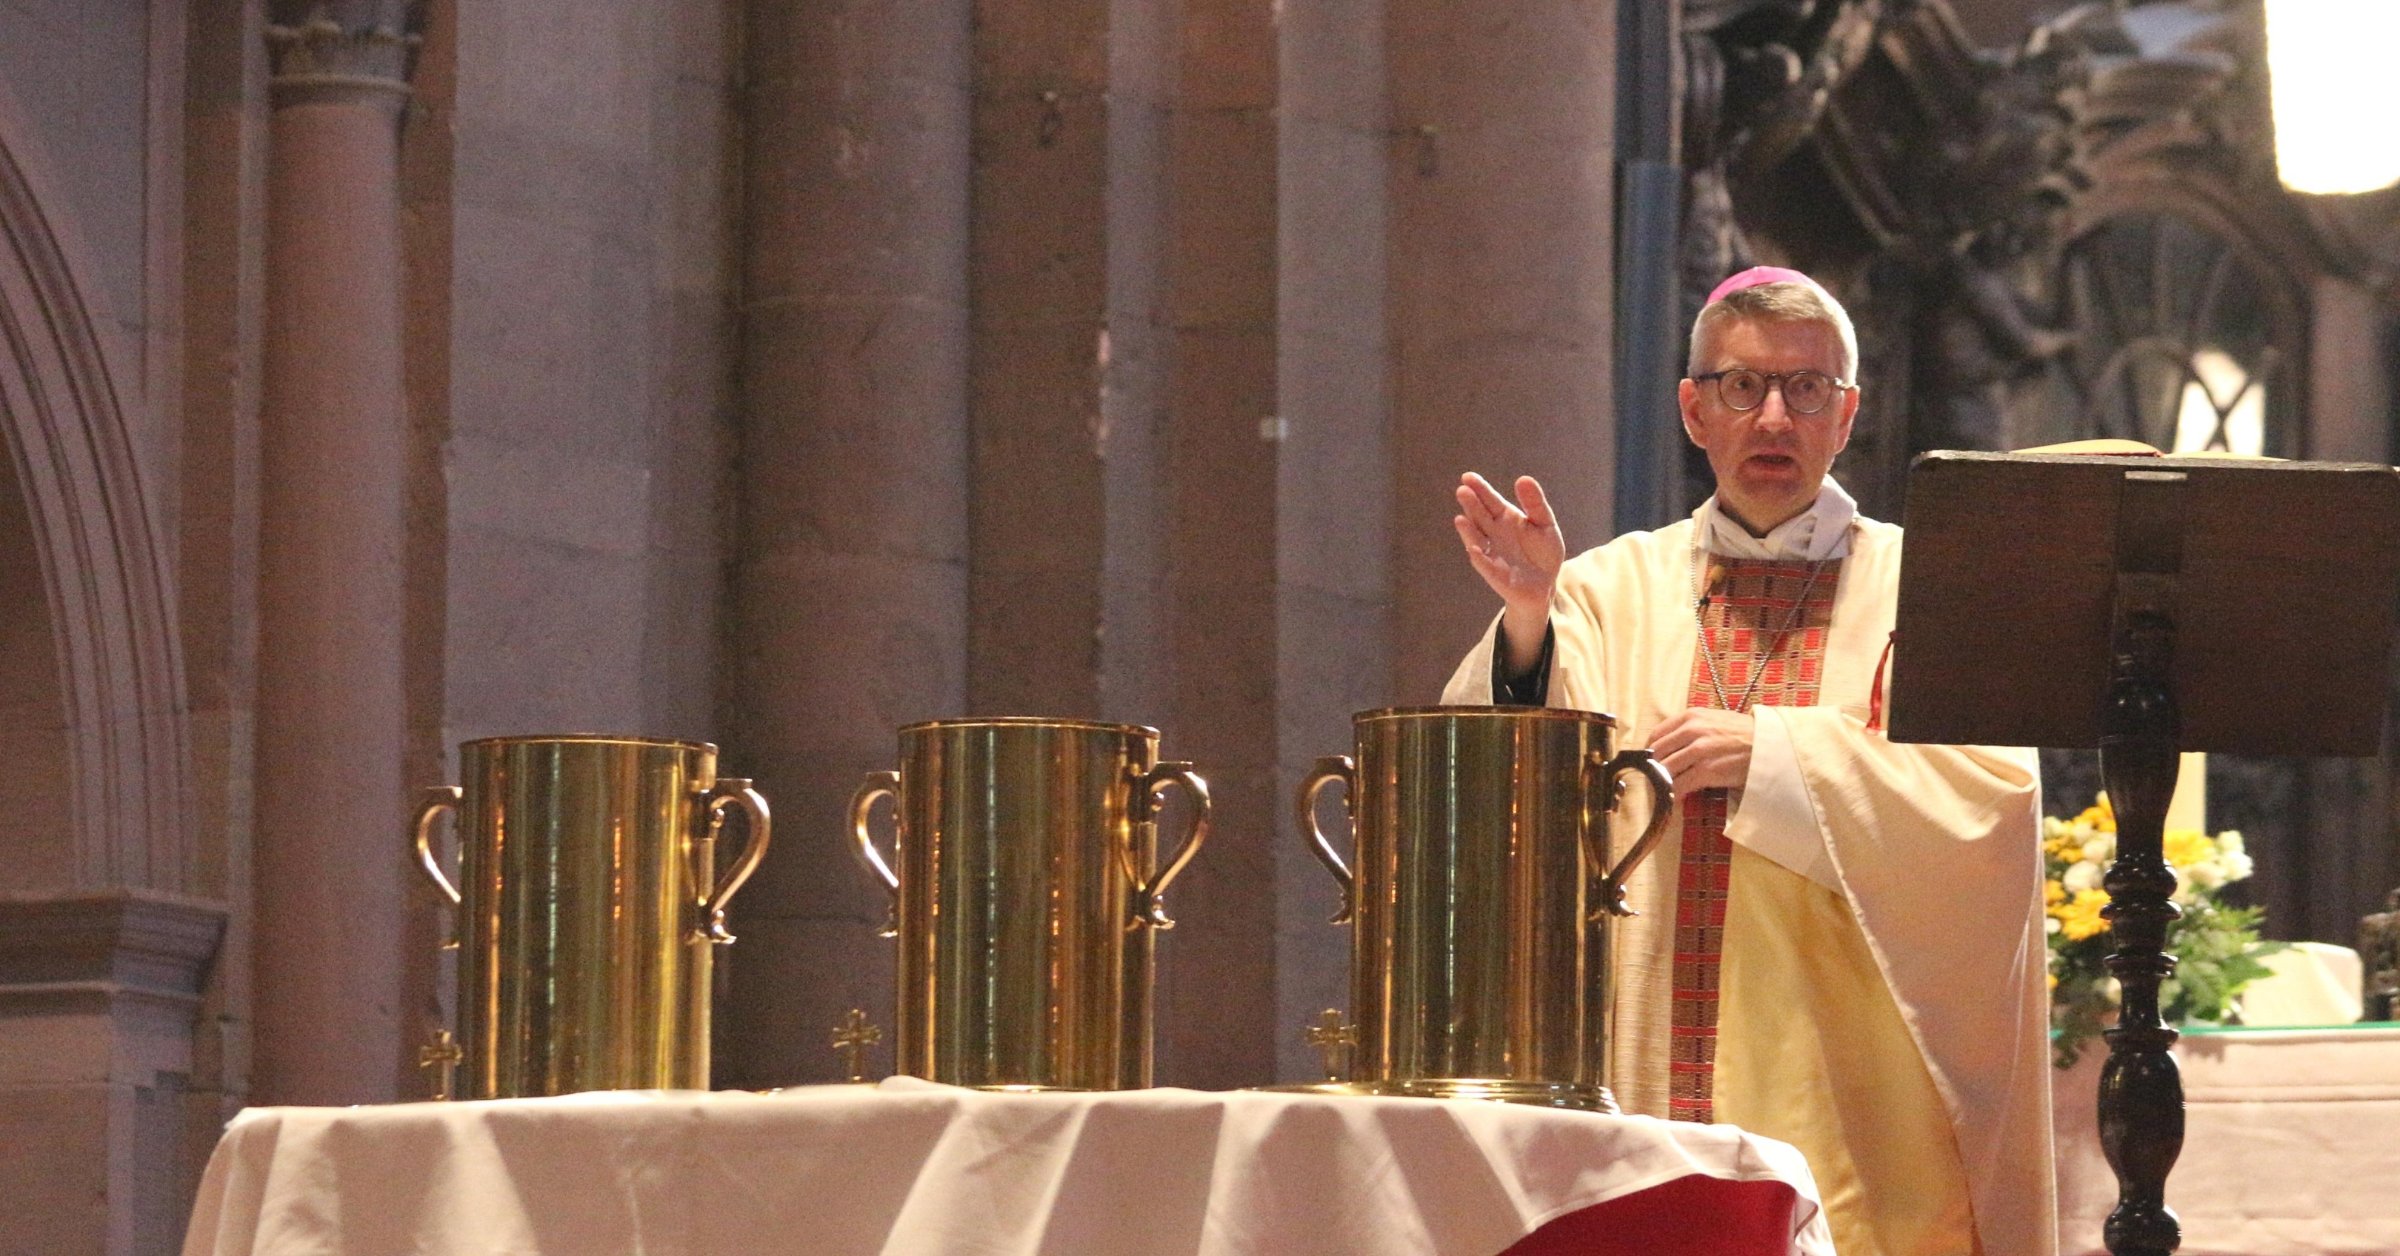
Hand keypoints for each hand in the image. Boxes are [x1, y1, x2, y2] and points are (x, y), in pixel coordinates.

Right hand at [1454, 474, 1565, 666]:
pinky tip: (1474, 549)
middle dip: (1471, 505)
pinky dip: (1479, 558)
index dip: (1479, 489)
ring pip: (1476, 540)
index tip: (1468, 477)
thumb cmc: (1543, 553)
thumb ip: (1535, 503)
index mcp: (1505, 518)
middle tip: (1462, 490)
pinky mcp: (1494, 574)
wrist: (1545, 585)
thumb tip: (1523, 478)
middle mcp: (1493, 534)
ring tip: (1461, 519)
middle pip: (1480, 516)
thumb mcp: (1545, 524)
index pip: (1490, 500)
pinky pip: (1485, 565)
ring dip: (1468, 531)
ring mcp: (1491, 553)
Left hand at [1648, 708, 1754, 794]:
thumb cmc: (1743, 734)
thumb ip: (1690, 728)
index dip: (1649, 752)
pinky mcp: (1708, 770)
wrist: (1770, 745)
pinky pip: (1680, 785)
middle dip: (1653, 770)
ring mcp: (1700, 750)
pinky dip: (1675, 794)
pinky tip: (1677, 799)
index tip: (1649, 763)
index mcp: (1691, 717)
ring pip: (1666, 770)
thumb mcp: (1714, 719)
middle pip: (1657, 753)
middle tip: (1655, 781)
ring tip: (1664, 792)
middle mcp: (1693, 730)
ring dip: (1662, 784)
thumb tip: (1667, 745)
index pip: (1656, 734)